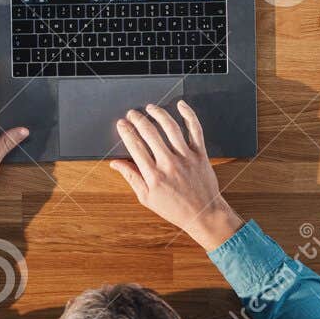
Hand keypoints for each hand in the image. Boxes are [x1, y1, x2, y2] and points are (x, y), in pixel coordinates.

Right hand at [111, 101, 243, 250]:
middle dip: (138, 120)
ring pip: (170, 128)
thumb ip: (131, 177)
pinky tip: (180, 105)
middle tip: (132, 114)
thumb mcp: (147, 198)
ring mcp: (186, 157)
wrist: (204, 214)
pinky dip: (189, 115)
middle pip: (150, 134)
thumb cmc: (174, 208)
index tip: (121, 124)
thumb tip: (115, 163)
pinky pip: (195, 130)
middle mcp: (169, 164)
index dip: (126, 132)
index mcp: (154, 176)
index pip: (136, 147)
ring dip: (158, 114)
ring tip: (149, 107)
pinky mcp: (200, 154)